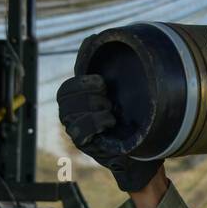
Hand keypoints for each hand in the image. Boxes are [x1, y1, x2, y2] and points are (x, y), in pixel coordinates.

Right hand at [57, 74, 161, 192]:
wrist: (141, 150)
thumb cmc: (132, 122)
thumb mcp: (121, 98)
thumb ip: (111, 84)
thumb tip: (108, 58)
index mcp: (78, 103)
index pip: (65, 90)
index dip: (80, 82)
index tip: (101, 82)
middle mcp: (72, 117)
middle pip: (65, 99)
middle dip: (90, 95)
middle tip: (109, 101)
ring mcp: (76, 131)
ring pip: (70, 113)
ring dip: (94, 108)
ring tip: (111, 113)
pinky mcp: (83, 144)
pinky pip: (79, 131)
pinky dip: (95, 122)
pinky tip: (110, 122)